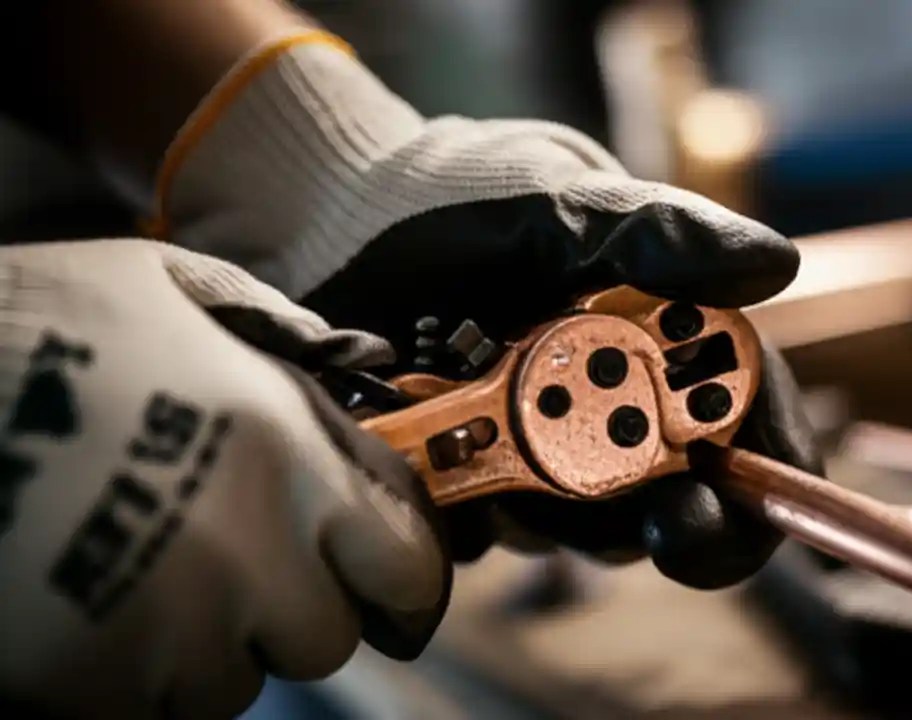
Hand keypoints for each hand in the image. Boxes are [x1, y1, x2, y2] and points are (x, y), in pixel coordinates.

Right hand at [0, 240, 448, 718]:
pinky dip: (128, 680)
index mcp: (288, 450)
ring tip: (140, 577)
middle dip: (291, 610)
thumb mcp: (165, 279)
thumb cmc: (32, 319)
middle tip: (232, 565)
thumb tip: (338, 355)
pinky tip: (85, 608)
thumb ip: (270, 320)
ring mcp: (169, 626)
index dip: (399, 577)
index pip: (409, 565)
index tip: (379, 578)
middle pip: (324, 638)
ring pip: (233, 682)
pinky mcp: (87, 680)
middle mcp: (251, 549)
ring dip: (206, 648)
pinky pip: (147, 710)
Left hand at [160, 37, 823, 588]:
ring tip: (476, 427)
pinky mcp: (471, 484)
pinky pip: (487, 536)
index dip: (756, 473)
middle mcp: (618, 406)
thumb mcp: (561, 201)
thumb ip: (659, 236)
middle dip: (645, 512)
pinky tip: (430, 453)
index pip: (743, 420)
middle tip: (587, 487)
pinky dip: (467, 508)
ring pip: (578, 532)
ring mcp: (543, 453)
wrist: (335, 220)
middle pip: (673, 503)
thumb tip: (776, 263)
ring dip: (543, 503)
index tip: (724, 500)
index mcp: (665, 341)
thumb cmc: (462, 193)